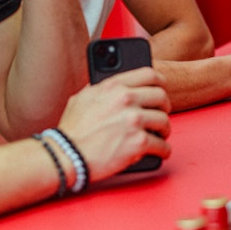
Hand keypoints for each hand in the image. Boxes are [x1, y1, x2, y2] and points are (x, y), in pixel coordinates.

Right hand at [56, 67, 171, 180]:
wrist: (66, 155)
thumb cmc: (72, 130)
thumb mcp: (82, 98)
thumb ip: (101, 89)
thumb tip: (113, 87)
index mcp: (114, 86)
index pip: (149, 74)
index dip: (160, 82)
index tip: (162, 89)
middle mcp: (126, 99)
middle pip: (161, 97)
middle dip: (164, 108)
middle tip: (160, 116)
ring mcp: (134, 120)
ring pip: (164, 121)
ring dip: (164, 130)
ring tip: (159, 136)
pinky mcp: (139, 142)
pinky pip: (162, 145)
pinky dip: (163, 151)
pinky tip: (159, 152)